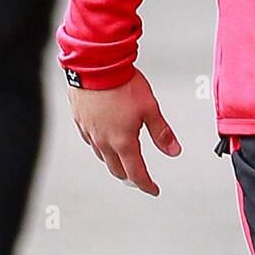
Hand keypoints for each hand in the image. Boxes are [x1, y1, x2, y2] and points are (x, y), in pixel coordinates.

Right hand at [66, 68, 180, 194]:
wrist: (95, 65)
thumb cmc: (122, 83)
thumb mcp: (150, 108)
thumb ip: (161, 132)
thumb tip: (174, 151)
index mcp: (122, 141)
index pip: (136, 172)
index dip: (146, 184)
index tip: (153, 189)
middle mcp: (103, 141)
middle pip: (117, 169)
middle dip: (130, 176)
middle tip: (139, 178)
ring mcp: (89, 132)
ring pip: (102, 156)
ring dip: (114, 162)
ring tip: (123, 160)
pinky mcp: (80, 121)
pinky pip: (91, 141)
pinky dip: (101, 146)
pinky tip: (105, 139)